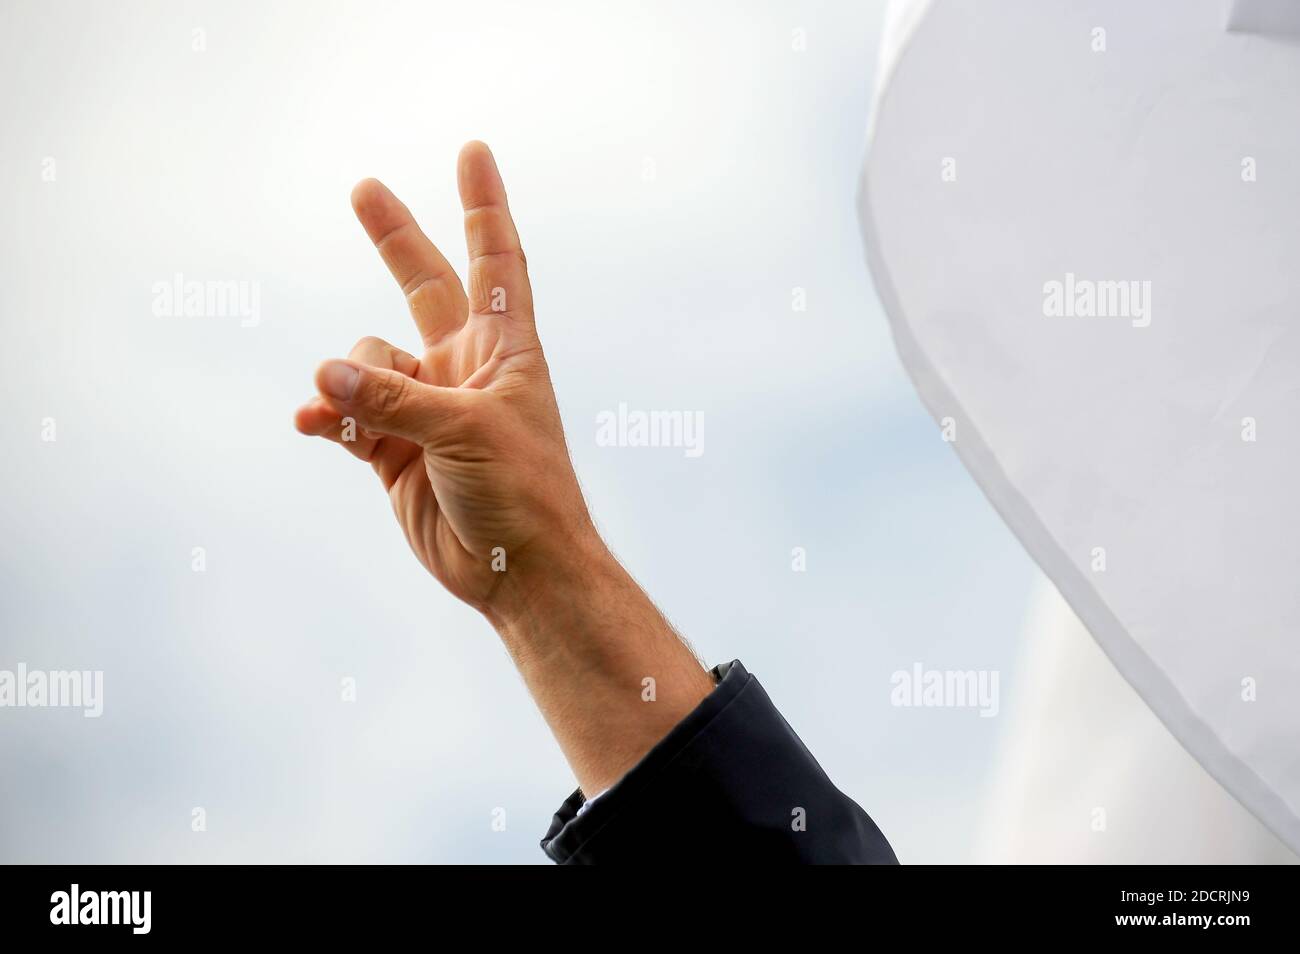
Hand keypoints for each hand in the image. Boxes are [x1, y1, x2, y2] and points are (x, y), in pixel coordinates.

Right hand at [295, 142, 712, 792]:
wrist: (516, 571)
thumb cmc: (522, 493)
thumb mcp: (464, 434)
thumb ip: (393, 400)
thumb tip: (321, 377)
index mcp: (503, 349)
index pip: (495, 261)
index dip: (483, 205)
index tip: (474, 151)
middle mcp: (464, 368)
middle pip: (423, 286)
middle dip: (394, 240)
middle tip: (364, 190)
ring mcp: (426, 407)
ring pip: (366, 365)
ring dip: (350, 385)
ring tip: (349, 418)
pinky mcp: (395, 450)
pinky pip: (346, 416)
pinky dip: (327, 418)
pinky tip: (310, 425)